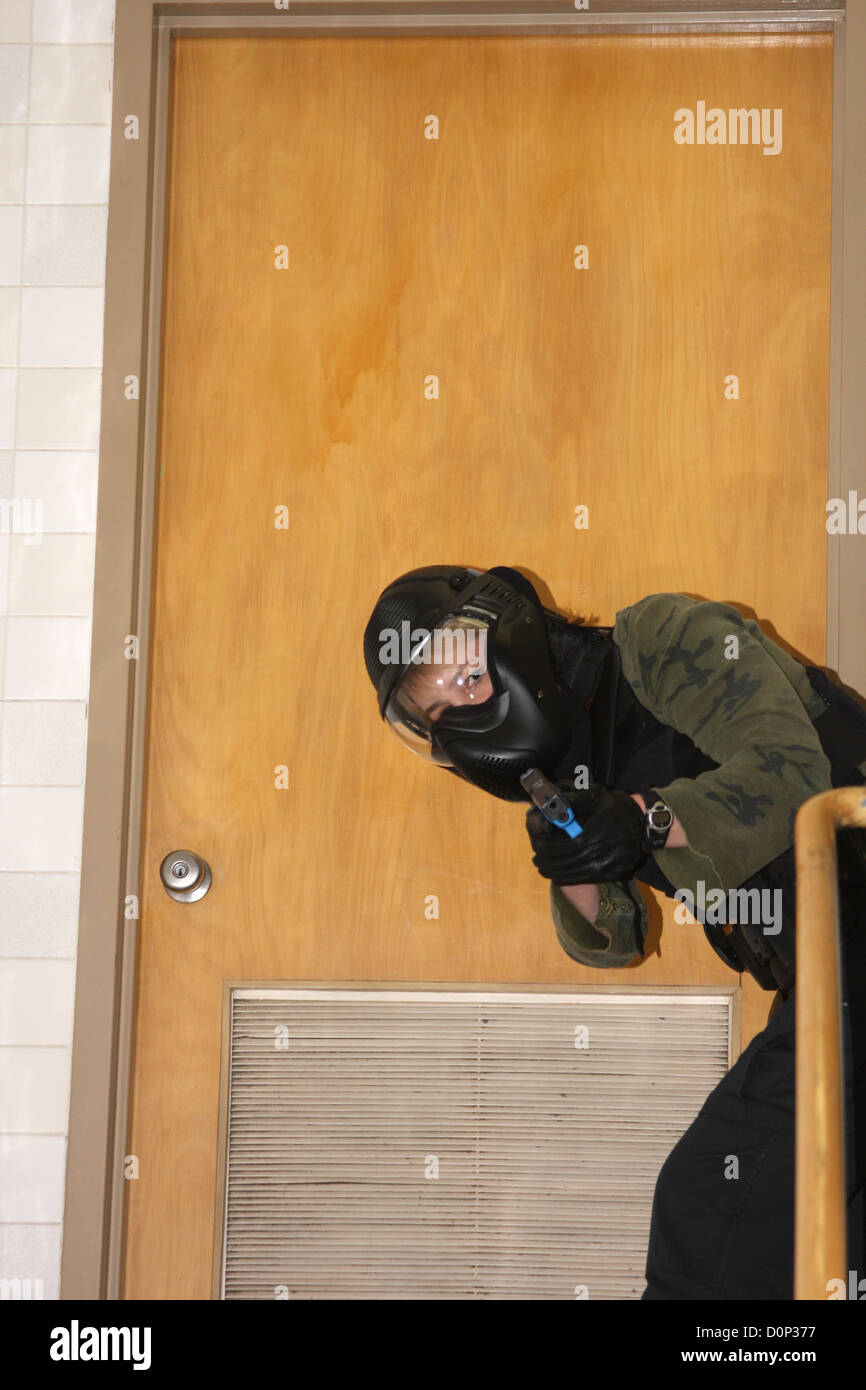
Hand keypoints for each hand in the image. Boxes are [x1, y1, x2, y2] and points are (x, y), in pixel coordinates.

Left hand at [525, 781, 649, 884]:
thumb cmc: (618, 808)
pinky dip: (568, 878)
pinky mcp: (612, 874)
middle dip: (548, 862)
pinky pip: (585, 879)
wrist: (644, 825)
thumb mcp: (597, 795)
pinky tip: (559, 874)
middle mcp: (603, 854)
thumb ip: (575, 799)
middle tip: (536, 860)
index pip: (567, 846)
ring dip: (555, 872)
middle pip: (567, 862)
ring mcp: (609, 866)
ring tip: (543, 867)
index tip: (538, 846)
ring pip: (574, 874)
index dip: (550, 848)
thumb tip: (553, 802)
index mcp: (598, 834)